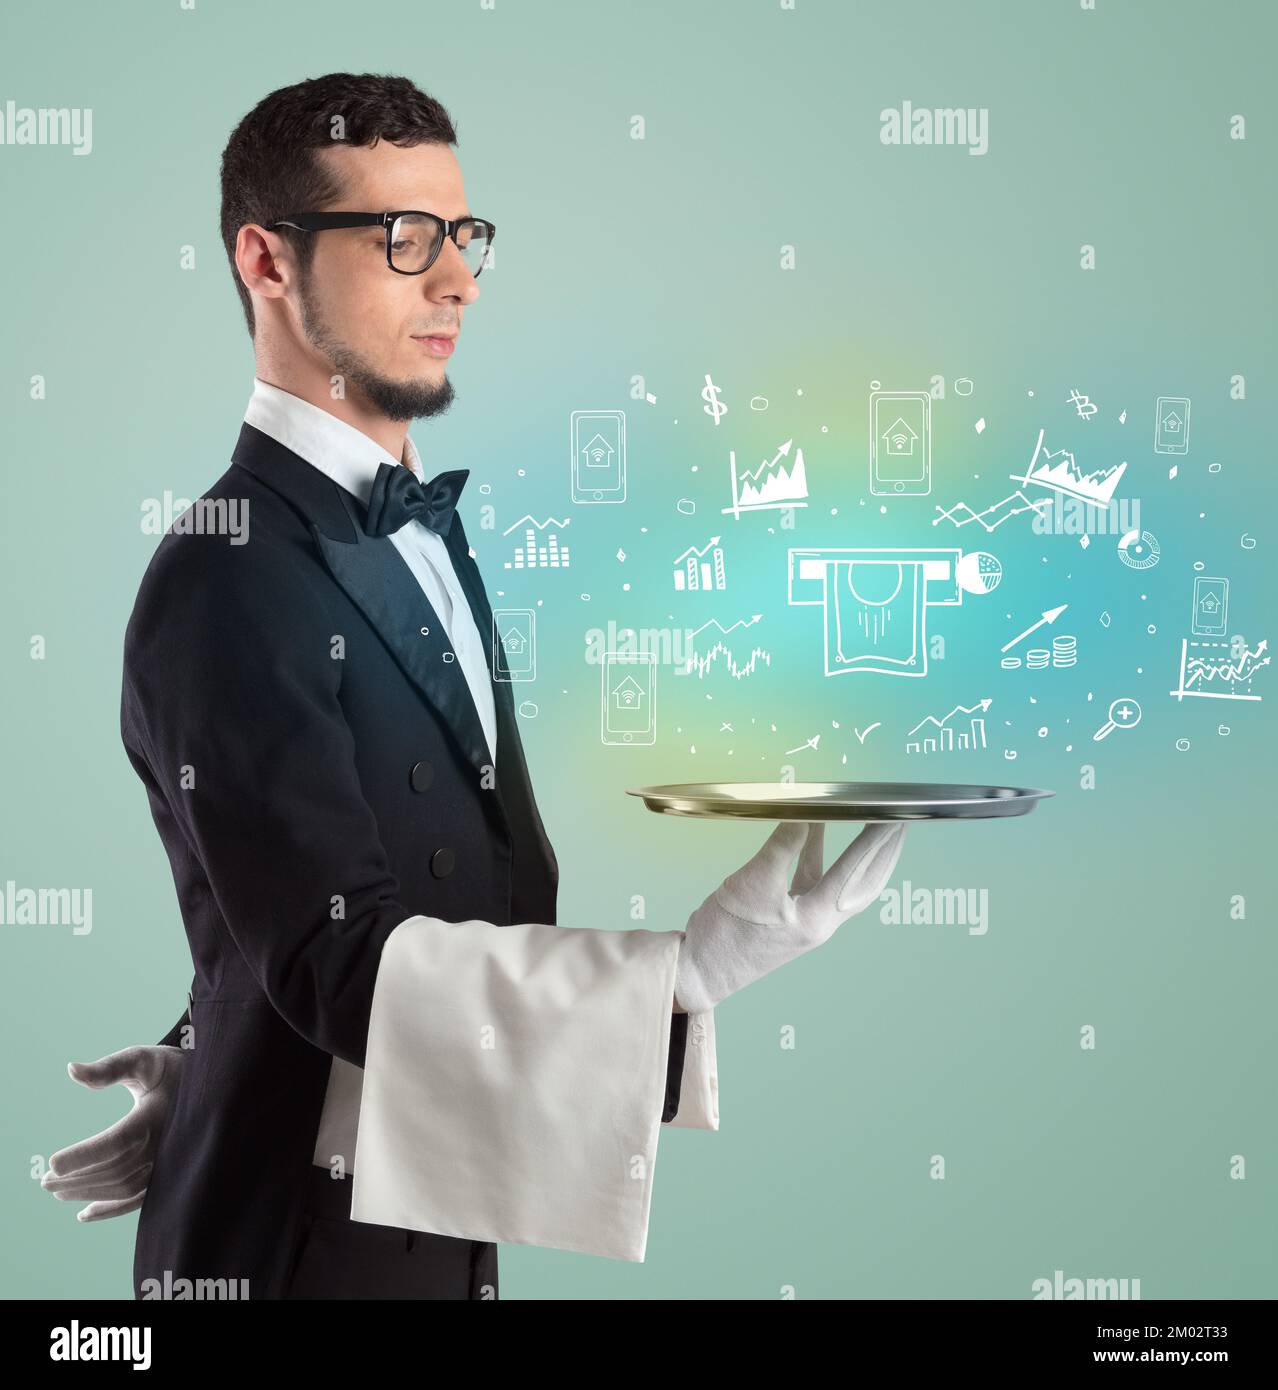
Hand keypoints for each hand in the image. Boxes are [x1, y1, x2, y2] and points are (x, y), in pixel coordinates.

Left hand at [41, 1045, 184, 1220]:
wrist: (208, 1084)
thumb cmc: (169, 1068)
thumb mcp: (142, 1059)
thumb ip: (108, 1068)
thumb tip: (71, 1069)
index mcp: (156, 1114)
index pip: (117, 1141)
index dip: (84, 1155)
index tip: (51, 1163)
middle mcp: (165, 1143)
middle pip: (115, 1170)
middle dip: (76, 1178)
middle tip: (44, 1181)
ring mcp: (169, 1162)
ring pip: (124, 1188)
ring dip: (88, 1193)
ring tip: (58, 1191)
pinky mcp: (168, 1173)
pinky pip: (139, 1198)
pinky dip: (111, 1209)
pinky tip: (84, 1214)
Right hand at [674, 820, 906, 1014]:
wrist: (698, 971)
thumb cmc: (724, 935)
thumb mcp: (752, 884)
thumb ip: (782, 845)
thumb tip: (804, 813)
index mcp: (818, 919)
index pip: (855, 871)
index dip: (875, 839)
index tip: (894, 815)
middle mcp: (821, 922)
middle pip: (866, 883)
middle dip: (886, 851)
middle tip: (903, 820)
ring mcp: (806, 920)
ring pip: (842, 880)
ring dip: (856, 851)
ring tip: (870, 820)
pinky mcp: (789, 915)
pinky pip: (813, 878)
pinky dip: (817, 852)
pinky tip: (813, 828)